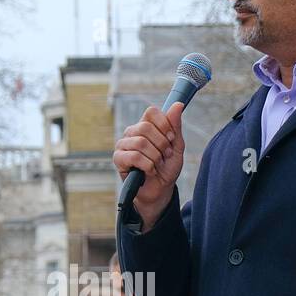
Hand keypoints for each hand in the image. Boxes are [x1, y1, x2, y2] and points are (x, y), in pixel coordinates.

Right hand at [113, 102, 185, 229]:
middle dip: (161, 144)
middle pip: (145, 127)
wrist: (160, 190)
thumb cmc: (167, 168)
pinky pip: (134, 156)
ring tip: (157, 165)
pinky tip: (149, 171)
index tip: (171, 139)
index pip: (151, 112)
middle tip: (165, 156)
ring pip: (140, 142)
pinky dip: (148, 165)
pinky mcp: (118, 159)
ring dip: (155, 157)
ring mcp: (123, 145)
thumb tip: (177, 105)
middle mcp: (132, 132)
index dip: (164, 124)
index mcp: (145, 125)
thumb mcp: (176, 147)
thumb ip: (175, 127)